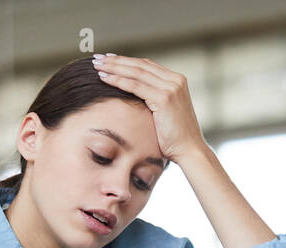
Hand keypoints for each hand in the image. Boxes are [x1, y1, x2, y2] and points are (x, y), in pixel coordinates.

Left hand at [91, 54, 207, 162]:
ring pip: (136, 73)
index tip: (109, 59)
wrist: (189, 151)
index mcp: (177, 80)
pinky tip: (103, 78)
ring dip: (114, 68)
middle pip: (140, 65)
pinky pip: (135, 86)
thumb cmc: (175, 138)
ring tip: (96, 65)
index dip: (126, 61)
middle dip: (117, 61)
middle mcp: (175, 80)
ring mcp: (171, 88)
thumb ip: (155, 99)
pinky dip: (118, 80)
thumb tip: (136, 96)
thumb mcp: (166, 113)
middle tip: (97, 58)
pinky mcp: (164, 98)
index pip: (147, 65)